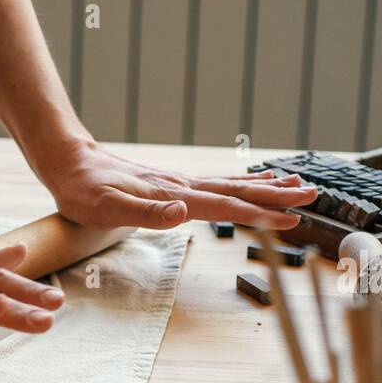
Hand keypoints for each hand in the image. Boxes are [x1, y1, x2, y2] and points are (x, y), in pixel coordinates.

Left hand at [36, 139, 317, 231]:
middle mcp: (181, 188)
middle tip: (312, 194)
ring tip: (296, 184)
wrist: (69, 164)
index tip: (291, 218)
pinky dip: (239, 184)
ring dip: (264, 187)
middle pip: (238, 191)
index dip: (259, 214)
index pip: (225, 206)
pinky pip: (214, 185)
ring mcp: (177, 185)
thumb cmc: (83, 192)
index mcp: (173, 196)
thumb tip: (182, 212)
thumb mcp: (107, 209)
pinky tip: (248, 184)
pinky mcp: (169, 186)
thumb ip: (144, 212)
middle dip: (276, 196)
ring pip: (230, 185)